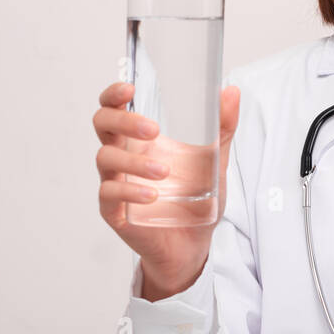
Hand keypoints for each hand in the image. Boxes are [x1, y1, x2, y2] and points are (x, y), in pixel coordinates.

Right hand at [93, 81, 241, 297]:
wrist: (193, 245)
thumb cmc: (196, 199)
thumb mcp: (215, 161)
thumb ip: (221, 129)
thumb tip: (230, 91)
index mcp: (140, 139)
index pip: (115, 108)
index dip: (113, 94)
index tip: (129, 89)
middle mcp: (123, 155)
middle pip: (103, 124)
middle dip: (124, 121)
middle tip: (154, 130)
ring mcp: (115, 181)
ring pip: (106, 157)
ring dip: (135, 161)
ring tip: (164, 172)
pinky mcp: (114, 210)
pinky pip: (110, 193)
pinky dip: (130, 191)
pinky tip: (152, 195)